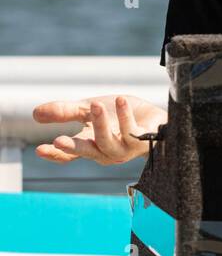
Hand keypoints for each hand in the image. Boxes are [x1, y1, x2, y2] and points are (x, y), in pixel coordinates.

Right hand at [32, 94, 167, 165]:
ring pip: (109, 142)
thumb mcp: (88, 110)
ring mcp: (125, 148)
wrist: (153, 118)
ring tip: (96, 105)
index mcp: (91, 145)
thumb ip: (65, 112)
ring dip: (101, 124)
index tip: (40, 149)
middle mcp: (106, 151)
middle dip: (73, 147)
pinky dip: (126, 116)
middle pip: (87, 151)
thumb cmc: (118, 117)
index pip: (69, 155)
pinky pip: (132, 131)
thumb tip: (34, 113)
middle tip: (59, 141)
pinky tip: (121, 100)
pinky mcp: (143, 140)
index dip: (55, 154)